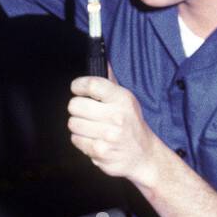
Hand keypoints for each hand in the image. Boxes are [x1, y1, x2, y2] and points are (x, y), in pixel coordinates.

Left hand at [67, 70, 158, 186]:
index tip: (77, 88)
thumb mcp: (126, 101)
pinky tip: (94, 139)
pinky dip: (81, 140)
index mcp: (122, 99)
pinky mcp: (101, 151)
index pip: (92, 84)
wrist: (144, 155)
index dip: (79, 85)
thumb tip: (102, 60)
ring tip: (92, 128)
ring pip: (73, 123)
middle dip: (78, 109)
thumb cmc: (131, 125)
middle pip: (75, 105)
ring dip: (79, 126)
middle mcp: (116, 116)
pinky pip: (76, 140)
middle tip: (86, 113)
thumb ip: (110, 83)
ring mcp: (108, 135)